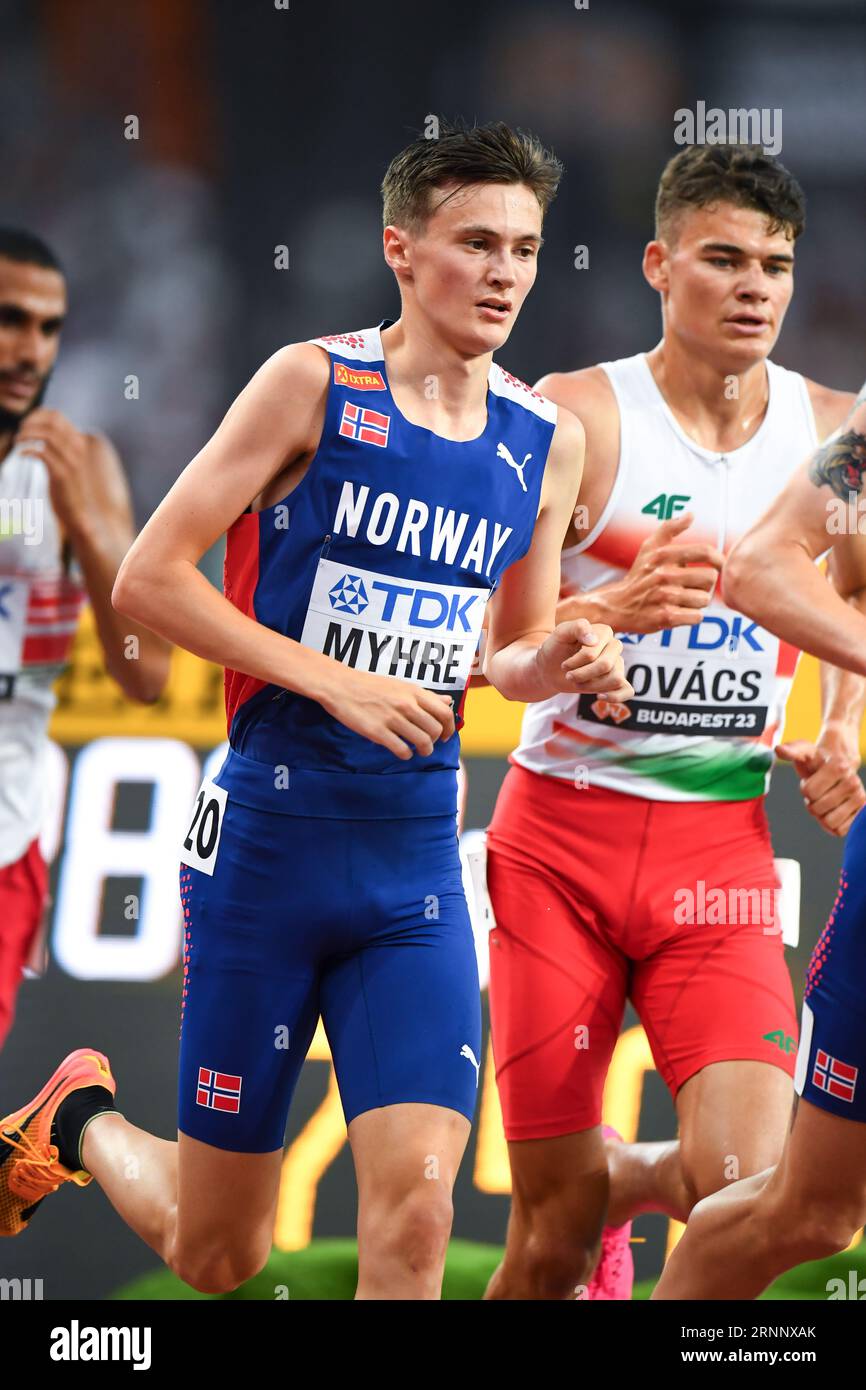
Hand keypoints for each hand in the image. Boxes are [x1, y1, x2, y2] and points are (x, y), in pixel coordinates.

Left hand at [15, 409, 91, 539]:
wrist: (79, 514)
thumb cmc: (68, 488)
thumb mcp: (67, 462)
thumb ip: (59, 446)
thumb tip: (41, 430)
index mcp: (78, 442)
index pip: (57, 416)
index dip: (37, 415)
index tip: (26, 423)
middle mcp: (77, 449)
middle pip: (51, 422)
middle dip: (31, 422)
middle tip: (20, 431)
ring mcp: (71, 461)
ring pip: (46, 435)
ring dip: (27, 435)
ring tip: (17, 441)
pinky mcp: (62, 474)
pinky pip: (42, 452)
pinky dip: (28, 450)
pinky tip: (22, 455)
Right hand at [319, 665, 455, 760]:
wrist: (341, 686)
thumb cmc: (371, 686)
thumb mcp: (402, 685)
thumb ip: (426, 696)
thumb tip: (448, 701)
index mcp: (414, 692)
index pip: (445, 713)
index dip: (450, 728)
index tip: (445, 736)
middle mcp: (406, 705)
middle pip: (435, 730)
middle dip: (435, 742)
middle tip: (428, 745)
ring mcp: (392, 719)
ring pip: (422, 742)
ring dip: (424, 751)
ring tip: (418, 751)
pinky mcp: (378, 732)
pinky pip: (402, 750)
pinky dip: (406, 755)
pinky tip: (402, 752)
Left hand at [536, 618, 632, 698]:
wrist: (550, 668)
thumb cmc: (556, 649)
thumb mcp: (560, 633)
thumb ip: (576, 627)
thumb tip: (593, 640)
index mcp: (603, 632)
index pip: (594, 652)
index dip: (577, 662)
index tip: (564, 664)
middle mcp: (614, 646)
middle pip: (606, 666)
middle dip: (582, 675)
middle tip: (568, 675)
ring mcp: (617, 663)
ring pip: (615, 679)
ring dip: (590, 686)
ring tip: (577, 682)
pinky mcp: (616, 680)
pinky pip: (628, 691)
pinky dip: (615, 697)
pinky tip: (599, 696)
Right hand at [585, 512, 722, 633]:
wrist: (617, 605)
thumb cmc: (639, 576)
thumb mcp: (649, 548)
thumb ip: (669, 528)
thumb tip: (691, 515)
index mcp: (663, 556)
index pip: (704, 551)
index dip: (718, 558)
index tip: (718, 564)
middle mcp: (664, 575)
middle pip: (709, 577)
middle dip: (705, 584)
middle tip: (693, 586)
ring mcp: (665, 597)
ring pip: (704, 599)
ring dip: (697, 602)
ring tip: (683, 600)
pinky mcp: (666, 618)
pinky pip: (697, 617)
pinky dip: (692, 616)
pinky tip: (680, 612)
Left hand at [776, 729, 865, 836]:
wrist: (839, 768)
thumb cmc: (817, 762)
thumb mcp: (803, 752)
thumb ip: (791, 751)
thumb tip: (778, 749)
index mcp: (839, 766)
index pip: (809, 792)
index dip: (806, 789)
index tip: (813, 780)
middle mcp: (853, 782)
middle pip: (817, 809)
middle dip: (813, 803)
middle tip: (820, 793)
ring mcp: (860, 798)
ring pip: (829, 822)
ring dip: (822, 815)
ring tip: (827, 801)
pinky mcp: (862, 813)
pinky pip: (840, 831)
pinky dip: (833, 825)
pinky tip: (834, 811)